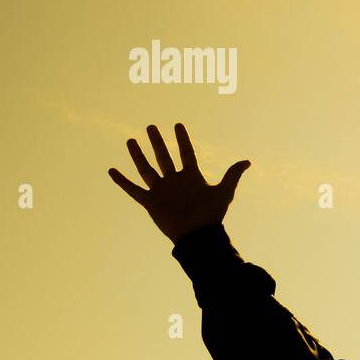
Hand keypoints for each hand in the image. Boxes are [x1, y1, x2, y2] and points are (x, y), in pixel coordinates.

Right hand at [107, 123, 250, 244]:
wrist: (197, 234)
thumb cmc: (211, 215)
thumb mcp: (224, 192)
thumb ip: (232, 175)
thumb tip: (247, 161)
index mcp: (192, 177)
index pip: (186, 153)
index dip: (183, 139)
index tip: (178, 125)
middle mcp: (175, 181)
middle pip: (164, 157)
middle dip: (158, 142)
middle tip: (151, 127)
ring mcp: (162, 191)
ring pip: (146, 169)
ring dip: (138, 155)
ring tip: (131, 141)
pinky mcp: (151, 202)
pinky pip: (133, 189)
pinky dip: (122, 181)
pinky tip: (112, 170)